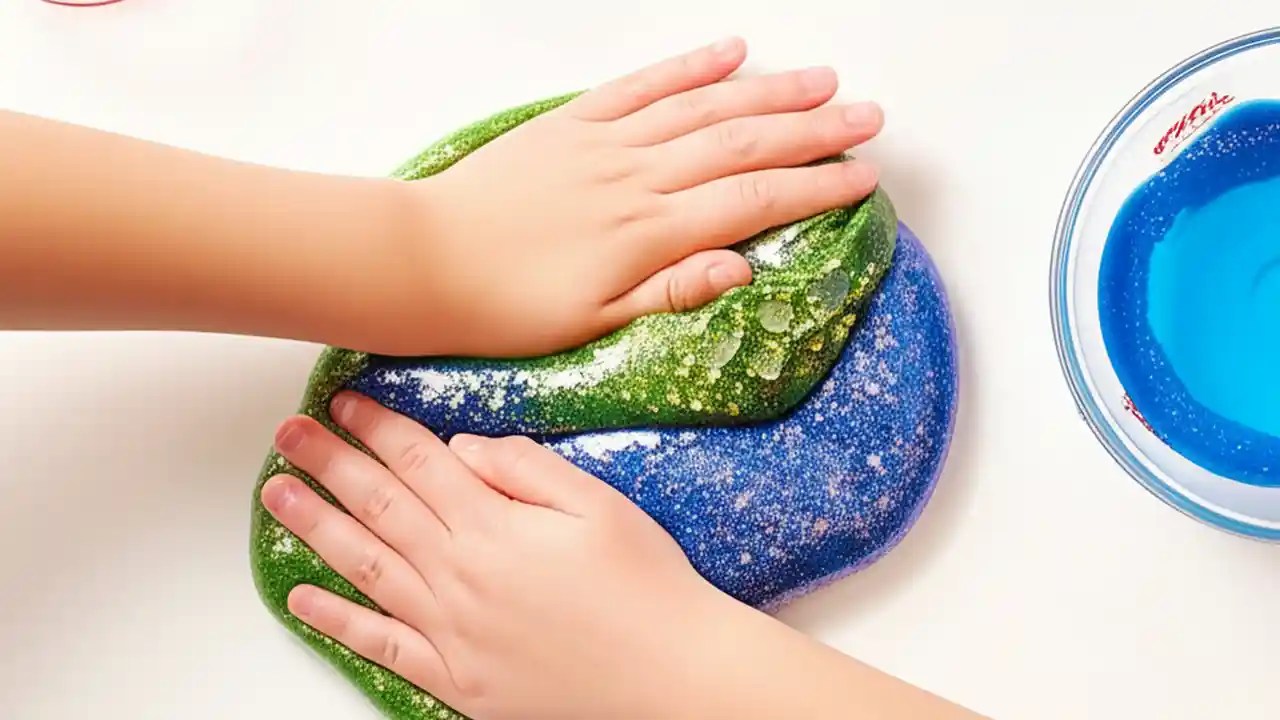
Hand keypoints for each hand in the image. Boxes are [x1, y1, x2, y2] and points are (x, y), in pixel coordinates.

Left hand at [260, 394, 982, 719]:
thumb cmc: (645, 587)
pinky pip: (382, 646)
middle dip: (330, 463)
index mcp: (494, 527)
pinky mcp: (456, 678)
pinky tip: (302, 599)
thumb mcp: (599, 506)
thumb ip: (526, 469)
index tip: (344, 403)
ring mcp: (451, 631)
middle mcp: (459, 575)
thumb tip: (462, 449)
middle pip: (380, 506)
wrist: (669, 679)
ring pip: (366, 567)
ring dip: (316, 528)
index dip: (378, 428)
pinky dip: (338, 622)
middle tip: (289, 434)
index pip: (420, 462)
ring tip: (277, 495)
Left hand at [408, 37, 882, 356]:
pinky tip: (730, 51)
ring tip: (822, 81)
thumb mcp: (592, 326)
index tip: (862, 177)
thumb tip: (742, 270)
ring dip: (768, 91)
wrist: (424, 263)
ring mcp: (605, 142)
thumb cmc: (506, 308)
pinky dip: (689, 65)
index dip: (813, 188)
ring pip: (702, 107)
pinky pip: (642, 85)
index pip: (751, 203)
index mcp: (646, 234)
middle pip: (741, 144)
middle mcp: (636, 178)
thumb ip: (669, 293)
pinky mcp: (573, 122)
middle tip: (868, 117)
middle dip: (812, 130)